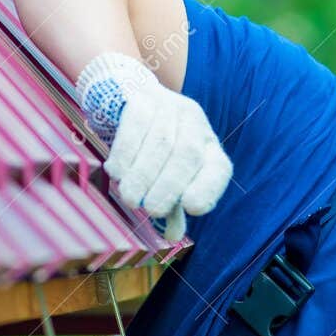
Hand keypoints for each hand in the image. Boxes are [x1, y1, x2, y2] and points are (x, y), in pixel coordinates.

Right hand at [76, 51, 231, 242]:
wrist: (133, 101)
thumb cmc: (155, 150)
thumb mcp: (168, 174)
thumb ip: (171, 203)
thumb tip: (172, 237)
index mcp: (209, 147)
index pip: (218, 168)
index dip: (208, 188)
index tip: (190, 208)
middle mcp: (196, 123)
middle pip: (187, 155)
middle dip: (168, 186)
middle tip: (150, 209)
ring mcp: (171, 106)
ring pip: (160, 143)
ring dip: (143, 175)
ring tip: (130, 197)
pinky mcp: (144, 98)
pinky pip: (135, 127)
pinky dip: (125, 154)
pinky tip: (117, 173)